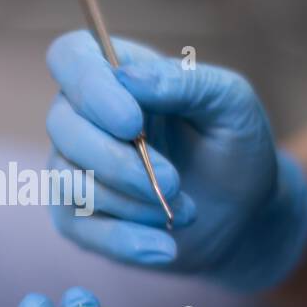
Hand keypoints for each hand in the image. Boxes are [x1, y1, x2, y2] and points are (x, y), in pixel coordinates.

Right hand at [44, 31, 306, 289]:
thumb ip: (186, 83)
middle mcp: (83, 116)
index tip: (132, 121)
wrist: (243, 216)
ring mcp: (74, 167)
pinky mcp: (78, 218)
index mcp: (116, 74)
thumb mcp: (231, 105)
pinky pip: (79, 228)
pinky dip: (123, 240)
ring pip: (69, 180)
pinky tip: (164, 248)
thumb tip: (129, 77)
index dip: (89, 87)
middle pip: (63, 125)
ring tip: (186, 212)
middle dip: (118, 161)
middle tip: (174, 181)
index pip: (70, 57)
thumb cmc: (235, 147)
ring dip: (132, 202)